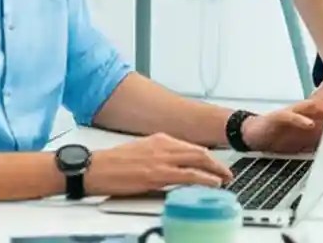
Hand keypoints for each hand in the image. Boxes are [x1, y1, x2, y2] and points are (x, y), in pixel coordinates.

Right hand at [84, 133, 233, 196]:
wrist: (95, 167)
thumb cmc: (114, 163)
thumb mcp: (141, 151)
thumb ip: (160, 154)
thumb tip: (176, 166)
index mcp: (160, 139)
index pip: (191, 146)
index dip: (207, 156)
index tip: (216, 164)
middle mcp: (164, 145)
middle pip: (199, 151)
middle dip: (217, 162)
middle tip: (227, 172)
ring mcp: (161, 159)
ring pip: (198, 160)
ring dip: (215, 170)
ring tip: (225, 179)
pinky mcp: (157, 174)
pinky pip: (188, 175)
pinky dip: (204, 178)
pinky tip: (212, 184)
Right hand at [242, 99, 322, 154]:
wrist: (253, 135)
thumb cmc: (280, 139)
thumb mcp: (306, 144)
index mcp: (313, 120)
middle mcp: (304, 115)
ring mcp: (292, 114)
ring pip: (310, 107)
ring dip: (322, 109)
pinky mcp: (278, 117)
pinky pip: (290, 117)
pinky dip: (300, 120)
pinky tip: (309, 123)